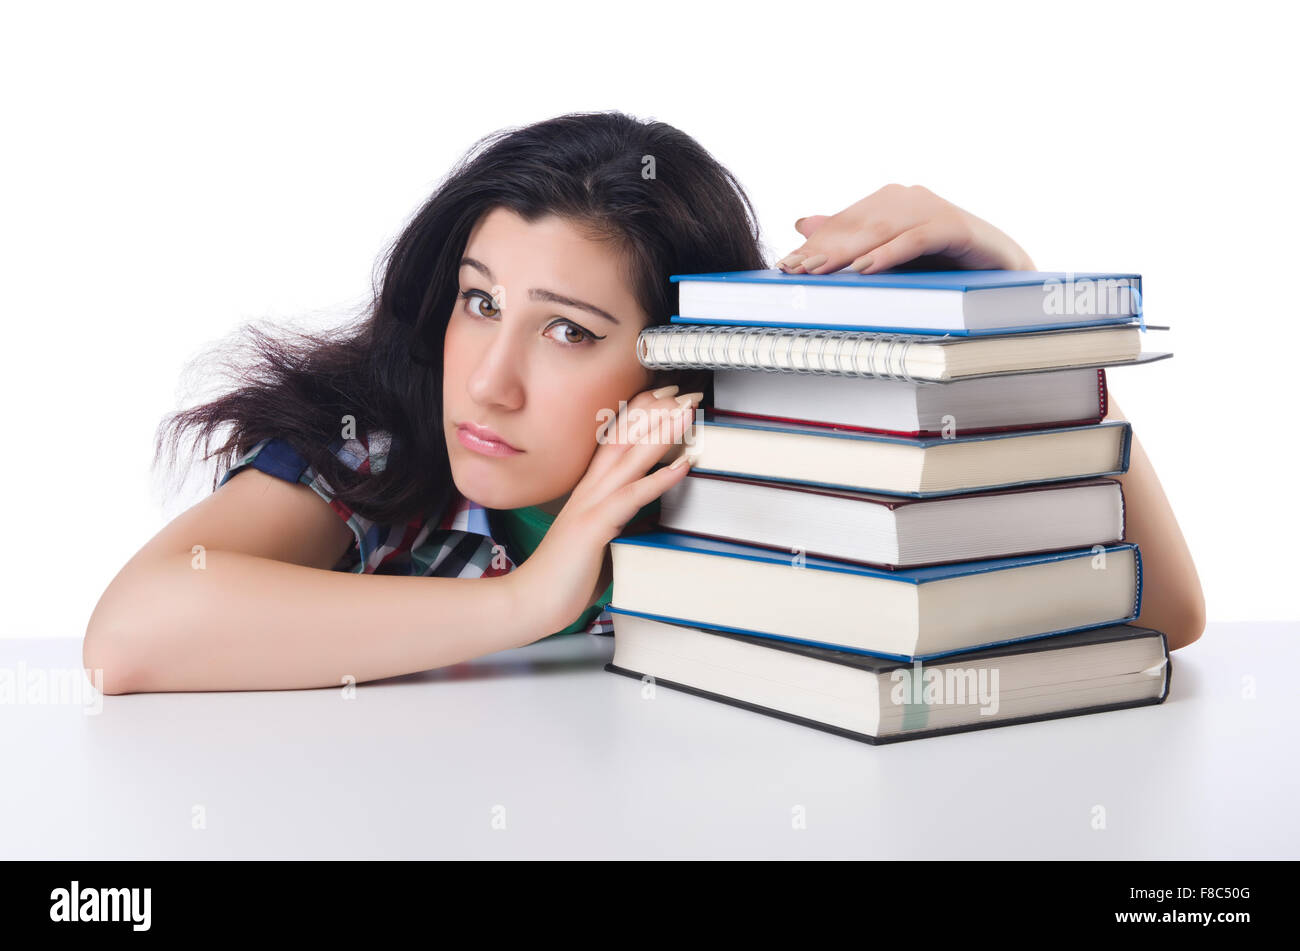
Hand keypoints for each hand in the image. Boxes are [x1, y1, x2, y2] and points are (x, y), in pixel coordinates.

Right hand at [505, 384, 700, 638]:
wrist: (533, 601)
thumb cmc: (565, 576)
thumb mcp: (599, 540)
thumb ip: (618, 522)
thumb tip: (644, 517)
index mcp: (589, 491)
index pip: (615, 441)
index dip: (639, 416)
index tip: (665, 397)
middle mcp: (589, 490)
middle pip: (624, 438)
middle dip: (655, 411)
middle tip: (685, 391)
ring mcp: (590, 505)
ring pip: (629, 458)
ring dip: (661, 432)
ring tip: (688, 413)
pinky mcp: (594, 527)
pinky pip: (632, 496)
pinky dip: (658, 478)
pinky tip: (682, 465)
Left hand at [776, 183, 1035, 274]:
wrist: (1003, 274)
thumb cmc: (944, 265)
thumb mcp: (890, 256)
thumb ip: (851, 238)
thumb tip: (802, 223)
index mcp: (889, 203)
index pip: (843, 224)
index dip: (814, 245)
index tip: (785, 267)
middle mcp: (909, 198)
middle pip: (856, 225)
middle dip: (823, 249)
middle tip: (794, 270)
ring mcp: (933, 209)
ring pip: (881, 229)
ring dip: (848, 251)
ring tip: (820, 271)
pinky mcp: (956, 225)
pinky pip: (916, 239)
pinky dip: (890, 254)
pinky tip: (866, 269)